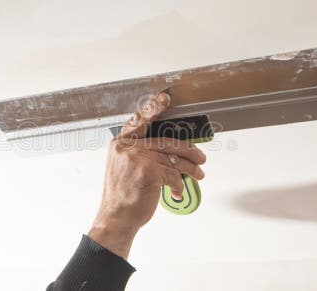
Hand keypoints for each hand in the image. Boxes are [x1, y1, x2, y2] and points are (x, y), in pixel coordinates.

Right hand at [88, 92, 206, 258]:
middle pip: (166, 141)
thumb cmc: (122, 194)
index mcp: (120, 143)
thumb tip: (168, 147)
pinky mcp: (148, 172)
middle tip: (200, 155)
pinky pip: (173, 174)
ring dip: (190, 167)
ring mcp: (137, 158)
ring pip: (173, 159)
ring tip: (198, 173)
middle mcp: (127, 147)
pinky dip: (179, 184)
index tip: (165, 98)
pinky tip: (178, 191)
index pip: (140, 120)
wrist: (116, 218)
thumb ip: (140, 152)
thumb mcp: (124, 166)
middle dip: (188, 149)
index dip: (153, 107)